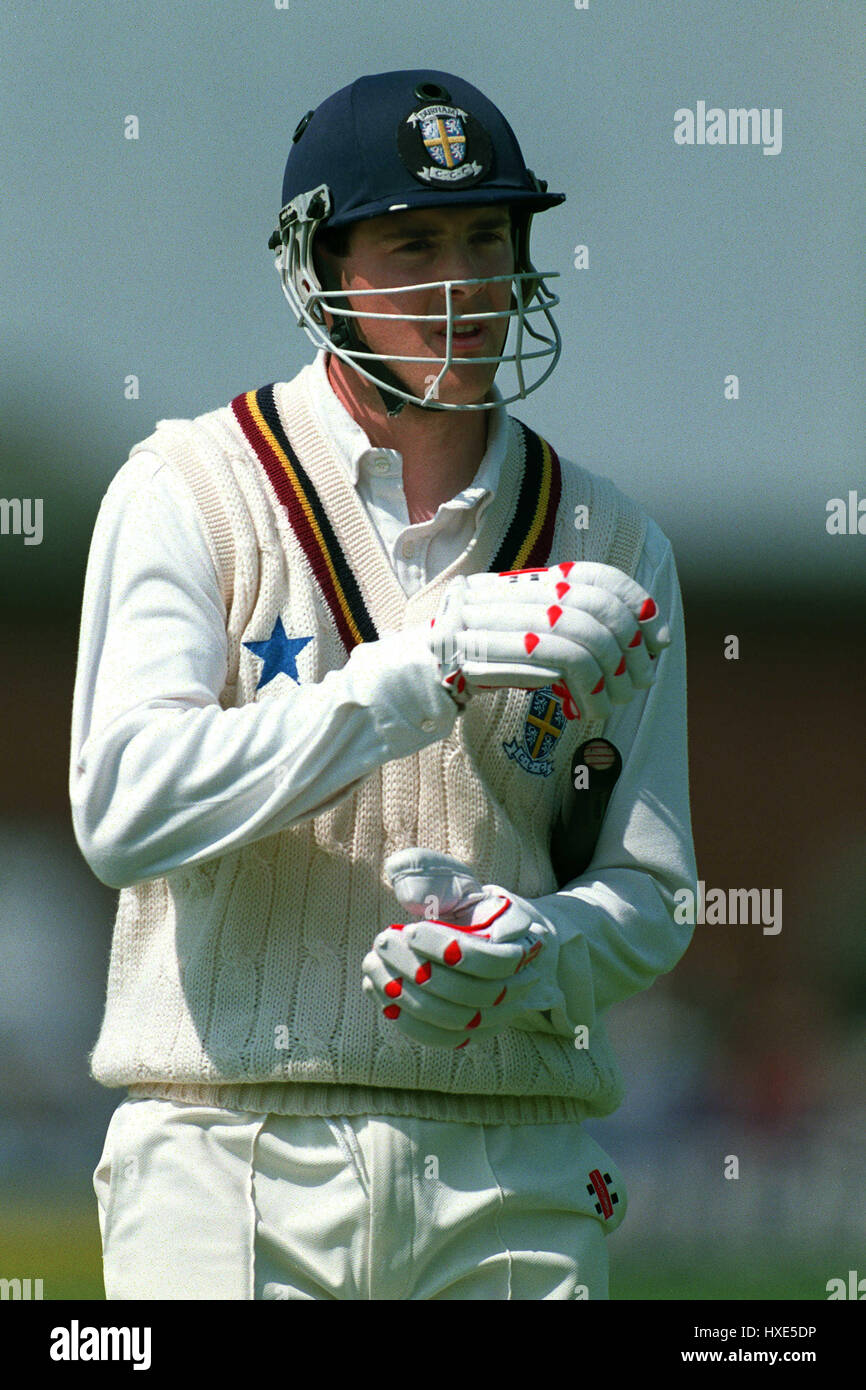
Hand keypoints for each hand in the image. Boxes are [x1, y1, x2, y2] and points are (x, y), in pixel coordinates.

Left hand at [362, 848, 558, 1047]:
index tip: (411, 929)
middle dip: (419, 970)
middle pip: (472, 993)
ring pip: (457, 1019)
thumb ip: (434, 877)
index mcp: (524, 940)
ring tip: (372, 964)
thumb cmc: (474, 907)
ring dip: (408, 995)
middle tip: (382, 941)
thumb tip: (405, 886)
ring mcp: (502, 1013)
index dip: (448, 948)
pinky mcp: (479, 1032)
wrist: (495, 940)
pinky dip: (409, 1021)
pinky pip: (446, 1038)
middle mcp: (522, 982)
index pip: (491, 958)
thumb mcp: (461, 883)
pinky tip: (380, 993)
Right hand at [427, 561, 670, 717]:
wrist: (412, 679)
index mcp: (520, 585)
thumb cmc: (478, 666)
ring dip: (611, 673)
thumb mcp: (525, 639)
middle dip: (630, 645)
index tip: (655, 635)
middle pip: (592, 605)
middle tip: (641, 677)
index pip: (590, 575)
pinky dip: (586, 687)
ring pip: (581, 633)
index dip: (632, 601)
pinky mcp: (483, 652)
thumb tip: (644, 638)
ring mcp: (492, 620)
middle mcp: (508, 594)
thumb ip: (570, 630)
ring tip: (615, 699)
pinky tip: (587, 708)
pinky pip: (557, 660)